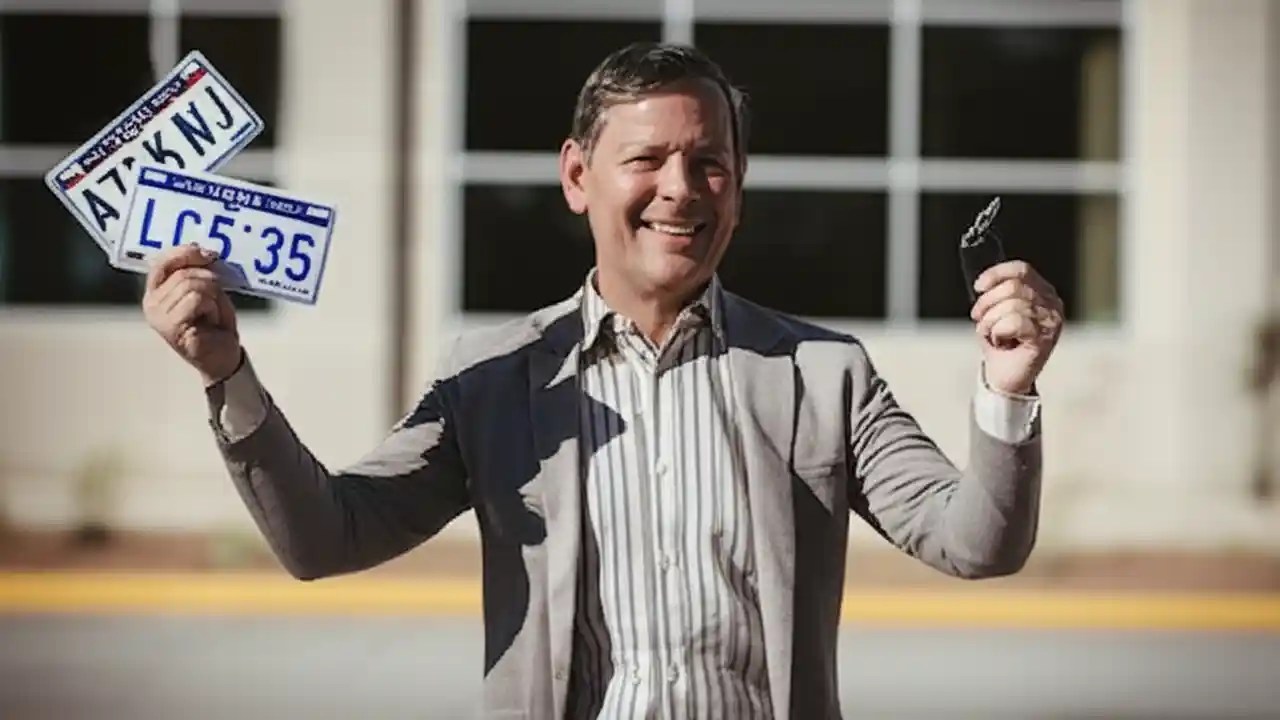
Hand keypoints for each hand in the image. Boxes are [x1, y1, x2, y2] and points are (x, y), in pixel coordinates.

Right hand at [142, 245, 242, 386]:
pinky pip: (197, 299)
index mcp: (156, 292)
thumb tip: (200, 249)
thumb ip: (198, 272)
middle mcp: (151, 304)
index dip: (185, 253)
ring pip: (192, 285)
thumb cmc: (216, 324)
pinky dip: (212, 307)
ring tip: (213, 315)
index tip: (209, 254)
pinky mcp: (171, 328)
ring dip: (213, 297)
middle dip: (210, 281)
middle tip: (218, 301)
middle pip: (184, 274)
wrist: (224, 358)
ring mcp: (159, 317)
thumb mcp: (208, 291)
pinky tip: (211, 323)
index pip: (162, 262)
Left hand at [969, 260, 1063, 394]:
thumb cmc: (1002, 343)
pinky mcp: (1045, 339)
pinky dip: (999, 331)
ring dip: (990, 321)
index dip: (997, 274)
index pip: (1022, 270)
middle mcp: (1052, 304)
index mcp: (1043, 292)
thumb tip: (986, 283)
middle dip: (987, 303)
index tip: (979, 287)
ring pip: (1011, 305)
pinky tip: (1001, 341)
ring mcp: (1051, 322)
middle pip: (1013, 287)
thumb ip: (998, 293)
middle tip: (980, 319)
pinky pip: (1015, 323)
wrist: (1005, 377)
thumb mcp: (997, 311)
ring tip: (992, 334)